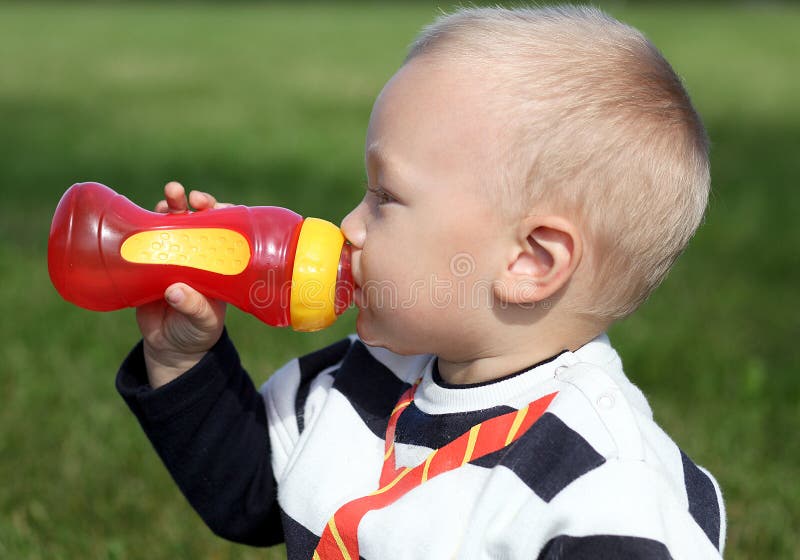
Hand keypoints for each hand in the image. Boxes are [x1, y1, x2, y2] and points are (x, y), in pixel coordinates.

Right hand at [136, 181, 231, 387]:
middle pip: (198, 220)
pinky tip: (137, 218)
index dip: (222, 214)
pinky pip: (144, 242)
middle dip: (193, 204)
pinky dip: (141, 228)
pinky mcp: (149, 264)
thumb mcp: (203, 323)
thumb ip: (194, 308)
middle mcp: (198, 254)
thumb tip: (175, 291)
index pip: (225, 230)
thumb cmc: (198, 333)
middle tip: (188, 197)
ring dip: (168, 207)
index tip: (216, 207)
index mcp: (219, 264)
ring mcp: (173, 256)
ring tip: (167, 198)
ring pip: (171, 224)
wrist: (171, 348)